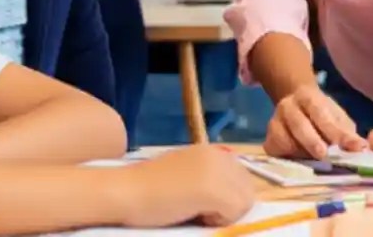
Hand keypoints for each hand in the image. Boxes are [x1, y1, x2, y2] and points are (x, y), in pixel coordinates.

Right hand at [116, 145, 255, 227]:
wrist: (124, 191)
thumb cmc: (147, 189)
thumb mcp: (185, 174)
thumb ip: (209, 177)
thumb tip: (232, 196)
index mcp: (211, 152)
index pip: (242, 178)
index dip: (228, 196)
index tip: (202, 201)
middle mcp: (218, 156)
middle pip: (247, 190)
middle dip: (230, 204)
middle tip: (199, 208)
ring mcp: (217, 171)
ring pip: (244, 202)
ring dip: (225, 213)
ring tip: (196, 211)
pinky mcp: (212, 190)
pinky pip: (234, 212)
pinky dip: (217, 220)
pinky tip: (193, 214)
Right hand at [265, 85, 365, 159]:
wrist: (295, 105)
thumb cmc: (323, 115)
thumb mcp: (337, 117)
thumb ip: (347, 132)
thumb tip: (361, 149)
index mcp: (307, 96)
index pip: (322, 113)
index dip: (338, 132)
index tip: (355, 147)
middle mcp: (287, 106)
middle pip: (299, 125)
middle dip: (313, 142)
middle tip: (325, 156)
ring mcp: (274, 123)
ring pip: (286, 141)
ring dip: (303, 154)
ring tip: (319, 164)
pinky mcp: (269, 141)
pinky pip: (278, 152)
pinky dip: (290, 159)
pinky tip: (302, 163)